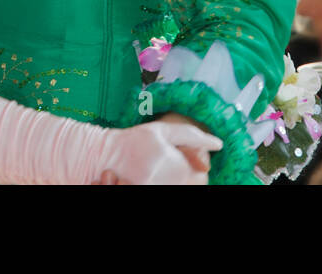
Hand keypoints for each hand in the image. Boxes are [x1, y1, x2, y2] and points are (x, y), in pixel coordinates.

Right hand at [99, 114, 221, 184]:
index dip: (196, 169)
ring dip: (175, 182)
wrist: (103, 155)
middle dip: (186, 177)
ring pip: (179, 188)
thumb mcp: (163, 130)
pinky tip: (155, 179)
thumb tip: (218, 144)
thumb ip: (192, 135)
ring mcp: (155, 189)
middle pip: (193, 185)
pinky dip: (164, 185)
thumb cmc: (133, 141)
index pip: (202, 178)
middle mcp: (168, 183)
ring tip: (160, 173)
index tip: (184, 162)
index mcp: (176, 167)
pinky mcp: (144, 191)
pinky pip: (165, 190)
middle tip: (169, 168)